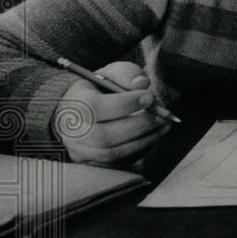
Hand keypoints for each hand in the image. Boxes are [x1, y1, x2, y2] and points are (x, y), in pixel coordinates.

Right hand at [53, 61, 171, 166]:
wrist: (80, 113)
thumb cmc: (99, 91)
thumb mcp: (110, 74)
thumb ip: (126, 74)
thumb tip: (142, 84)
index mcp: (74, 104)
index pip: (96, 107)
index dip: (125, 104)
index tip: (150, 97)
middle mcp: (72, 132)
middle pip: (105, 136)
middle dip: (140, 125)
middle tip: (164, 116)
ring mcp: (80, 151)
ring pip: (113, 153)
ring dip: (144, 139)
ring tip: (164, 125)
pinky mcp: (92, 164)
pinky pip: (118, 163)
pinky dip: (139, 150)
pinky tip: (152, 136)